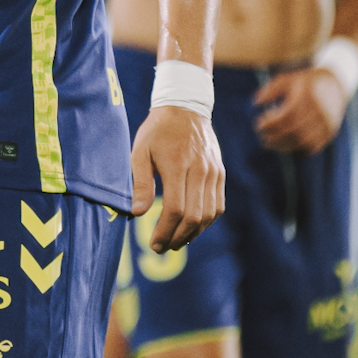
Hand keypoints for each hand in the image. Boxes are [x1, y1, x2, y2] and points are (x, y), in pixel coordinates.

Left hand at [130, 105, 225, 252]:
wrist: (185, 109)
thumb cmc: (157, 131)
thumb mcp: (140, 151)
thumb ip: (140, 182)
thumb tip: (137, 213)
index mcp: (177, 165)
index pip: (175, 209)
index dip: (165, 231)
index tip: (154, 244)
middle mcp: (200, 171)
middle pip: (194, 217)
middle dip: (177, 237)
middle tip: (162, 248)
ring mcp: (214, 173)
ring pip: (209, 214)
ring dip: (193, 233)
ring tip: (176, 242)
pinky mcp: (220, 174)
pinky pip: (218, 205)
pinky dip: (206, 221)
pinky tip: (191, 228)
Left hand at [254, 66, 348, 154]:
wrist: (335, 85)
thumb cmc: (305, 82)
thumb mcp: (287, 79)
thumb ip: (270, 90)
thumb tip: (256, 103)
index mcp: (308, 96)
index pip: (288, 115)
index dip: (272, 123)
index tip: (258, 124)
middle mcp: (320, 111)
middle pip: (295, 130)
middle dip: (275, 136)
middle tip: (262, 136)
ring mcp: (327, 123)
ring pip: (304, 141)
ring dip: (285, 146)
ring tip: (271, 144)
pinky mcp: (330, 132)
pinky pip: (314, 145)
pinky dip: (299, 149)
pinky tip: (286, 146)